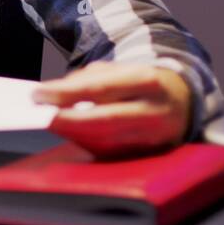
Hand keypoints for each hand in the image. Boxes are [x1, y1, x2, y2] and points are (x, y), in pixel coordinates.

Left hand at [32, 61, 192, 158]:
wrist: (184, 100)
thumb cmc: (140, 82)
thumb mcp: (119, 69)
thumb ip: (87, 79)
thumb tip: (54, 94)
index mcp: (149, 81)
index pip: (102, 89)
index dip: (67, 93)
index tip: (39, 94)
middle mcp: (155, 111)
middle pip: (105, 120)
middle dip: (68, 120)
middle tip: (42, 115)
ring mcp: (155, 137)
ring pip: (106, 140)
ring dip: (73, 133)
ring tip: (50, 122)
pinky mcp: (149, 154)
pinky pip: (111, 152)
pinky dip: (86, 143)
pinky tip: (70, 133)